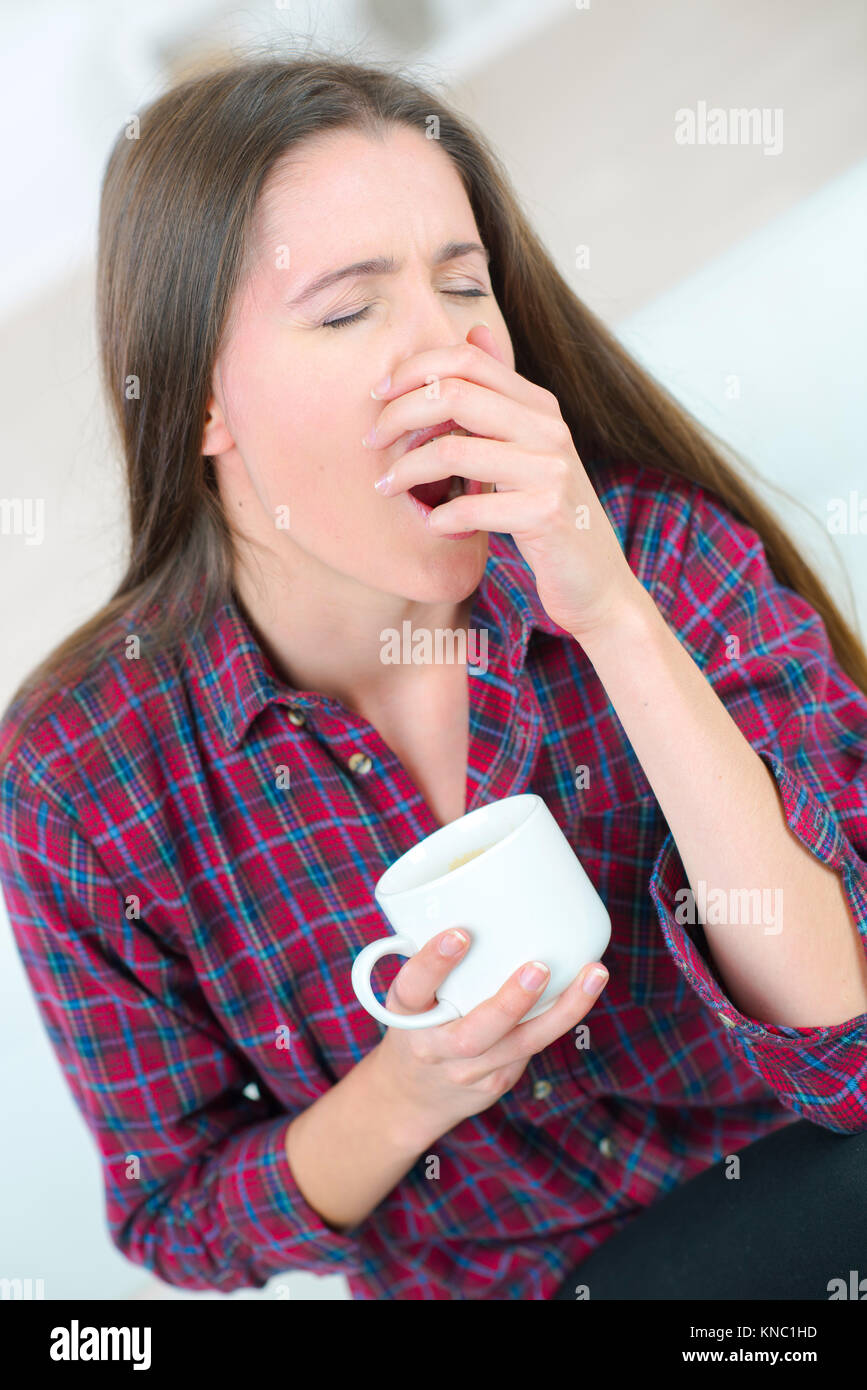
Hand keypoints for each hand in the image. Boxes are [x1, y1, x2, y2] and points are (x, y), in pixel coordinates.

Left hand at [366, 323, 644, 641]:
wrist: (595, 583)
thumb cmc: (548, 516)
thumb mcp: (529, 448)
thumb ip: (501, 396)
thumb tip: (475, 330)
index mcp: (540, 406)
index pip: (466, 360)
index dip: (412, 370)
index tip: (378, 397)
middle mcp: (549, 429)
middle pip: (453, 394)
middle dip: (397, 415)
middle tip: (371, 442)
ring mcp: (551, 470)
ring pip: (453, 449)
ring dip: (406, 470)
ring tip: (386, 488)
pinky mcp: (546, 514)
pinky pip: (472, 506)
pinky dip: (441, 517)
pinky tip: (434, 526)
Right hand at [371, 926, 608, 1143]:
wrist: (412, 1096)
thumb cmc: (418, 1023)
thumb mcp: (409, 994)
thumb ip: (435, 960)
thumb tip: (481, 896)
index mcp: (407, 1015)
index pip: (414, 988)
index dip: (434, 963)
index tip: (459, 934)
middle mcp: (436, 1047)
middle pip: (475, 1034)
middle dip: (510, 1002)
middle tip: (539, 966)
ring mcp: (470, 1070)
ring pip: (521, 1044)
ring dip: (562, 1009)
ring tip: (592, 974)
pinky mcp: (499, 1080)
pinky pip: (534, 1046)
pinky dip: (562, 1016)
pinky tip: (586, 988)